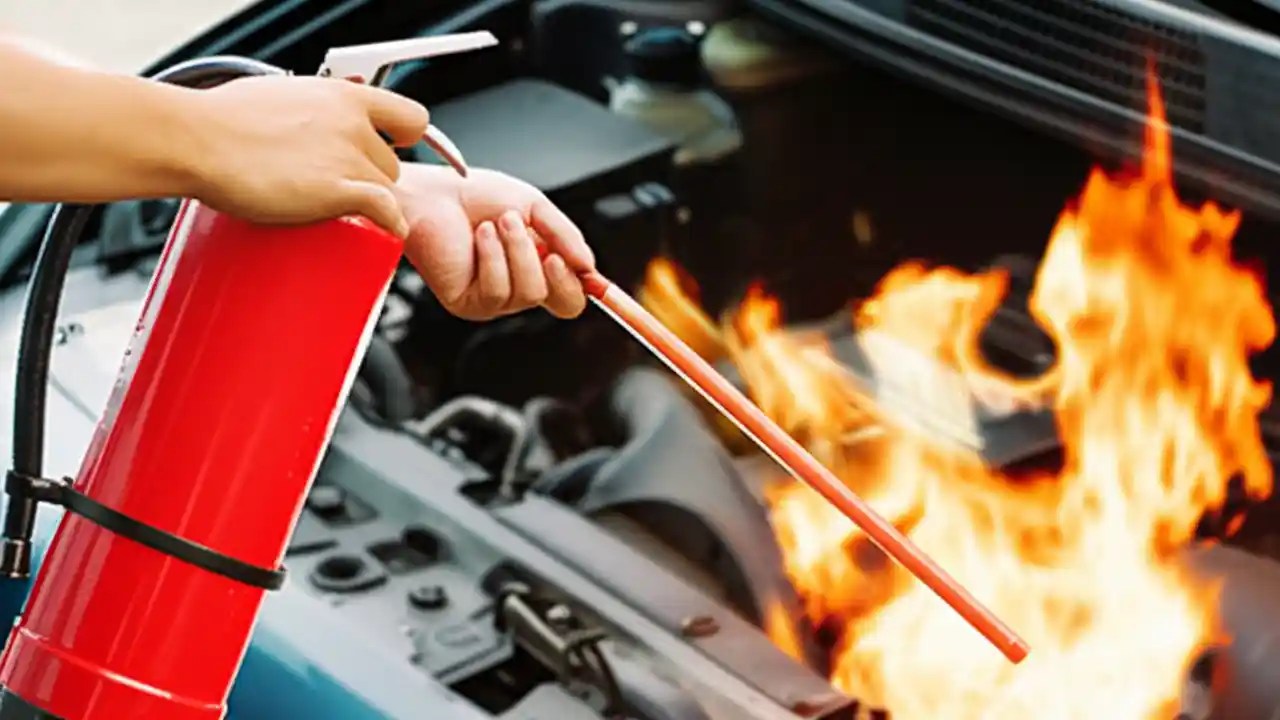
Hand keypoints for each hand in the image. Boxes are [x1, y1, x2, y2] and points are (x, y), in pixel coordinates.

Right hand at [187, 76, 427, 235]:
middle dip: (372, 178)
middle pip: (391, 163)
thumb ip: (309, 104)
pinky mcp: (337, 191)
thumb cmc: (222, 119)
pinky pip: (386, 211)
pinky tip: (389, 232)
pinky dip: (392, 224)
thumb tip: (311, 112)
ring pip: (387, 190)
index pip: (406, 115)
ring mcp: (347, 157)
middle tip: (341, 187)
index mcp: (342, 96)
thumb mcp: (281, 94)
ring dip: (369, 202)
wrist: (195, 139)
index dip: (405, 136)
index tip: (398, 146)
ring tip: (338, 209)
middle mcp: (352, 124)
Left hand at [395, 164, 595, 319]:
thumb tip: (589, 266)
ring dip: (519, 251)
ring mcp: (495, 300)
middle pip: (566, 304)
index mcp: (538, 266)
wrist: (432, 195)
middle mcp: (520, 287)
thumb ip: (565, 235)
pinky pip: (499, 292)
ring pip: (532, 293)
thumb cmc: (475, 196)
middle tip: (547, 246)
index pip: (574, 291)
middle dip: (560, 272)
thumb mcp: (533, 206)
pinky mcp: (469, 304)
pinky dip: (493, 258)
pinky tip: (481, 237)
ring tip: (500, 223)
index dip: (587, 285)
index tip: (589, 270)